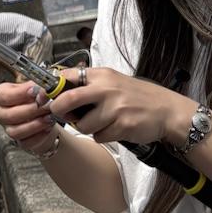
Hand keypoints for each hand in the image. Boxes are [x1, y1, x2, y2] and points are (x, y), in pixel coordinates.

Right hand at [0, 80, 62, 151]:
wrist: (41, 112)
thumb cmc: (33, 97)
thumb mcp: (32, 86)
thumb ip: (35, 87)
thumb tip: (42, 90)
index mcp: (0, 96)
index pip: (3, 96)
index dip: (21, 94)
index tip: (36, 90)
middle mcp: (1, 113)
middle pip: (9, 115)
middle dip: (31, 110)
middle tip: (46, 104)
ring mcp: (8, 128)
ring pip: (16, 132)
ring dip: (35, 124)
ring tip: (50, 117)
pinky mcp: (19, 141)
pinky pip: (26, 142)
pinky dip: (39, 135)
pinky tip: (48, 127)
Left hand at [49, 67, 191, 145]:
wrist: (167, 110)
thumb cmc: (138, 97)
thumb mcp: (113, 82)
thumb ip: (89, 86)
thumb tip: (59, 94)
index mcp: (101, 75)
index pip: (66, 76)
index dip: (50, 88)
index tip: (44, 97)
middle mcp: (106, 89)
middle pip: (67, 99)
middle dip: (57, 109)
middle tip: (60, 114)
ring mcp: (115, 108)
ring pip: (83, 124)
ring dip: (87, 128)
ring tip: (101, 123)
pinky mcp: (122, 126)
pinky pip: (99, 137)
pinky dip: (103, 136)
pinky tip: (114, 130)